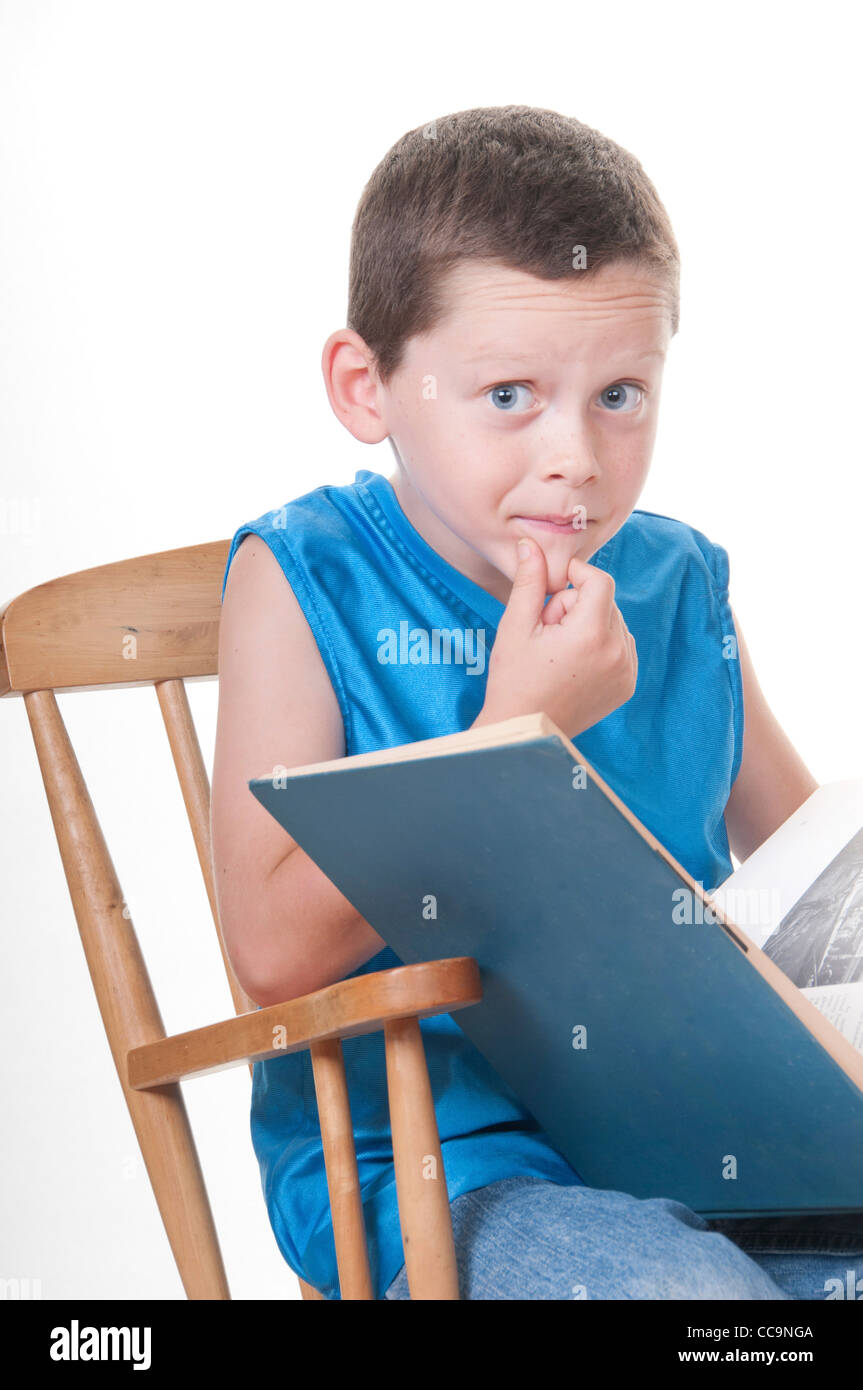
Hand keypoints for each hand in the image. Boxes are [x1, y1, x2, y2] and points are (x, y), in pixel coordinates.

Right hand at [477, 535, 637, 738]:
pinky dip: (600, 645)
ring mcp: (626, 670)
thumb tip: (531, 544)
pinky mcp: (627, 684)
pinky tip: (574, 665)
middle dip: (576, 606)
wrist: (525, 730)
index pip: (600, 580)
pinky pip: (620, 645)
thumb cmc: (514, 680)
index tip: (551, 589)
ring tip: (559, 653)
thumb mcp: (516, 626)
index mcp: (592, 634)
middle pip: (605, 601)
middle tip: (547, 633)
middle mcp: (617, 651)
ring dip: (589, 625)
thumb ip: (530, 581)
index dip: (575, 575)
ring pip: (613, 622)